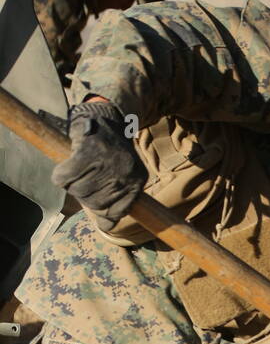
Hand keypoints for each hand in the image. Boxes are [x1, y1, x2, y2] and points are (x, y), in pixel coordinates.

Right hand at [52, 99, 145, 231]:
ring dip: (70, 185)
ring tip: (75, 172)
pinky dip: (60, 175)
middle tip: (82, 179)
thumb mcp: (123, 177)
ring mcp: (107, 162)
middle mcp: (125, 175)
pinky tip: (63, 168)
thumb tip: (106, 227)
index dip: (99, 210)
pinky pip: (66, 176)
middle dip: (82, 195)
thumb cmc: (112, 152)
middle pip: (93, 204)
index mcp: (136, 185)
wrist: (108, 116)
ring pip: (78, 191)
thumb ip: (116, 201)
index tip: (93, 197)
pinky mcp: (88, 150)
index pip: (113, 215)